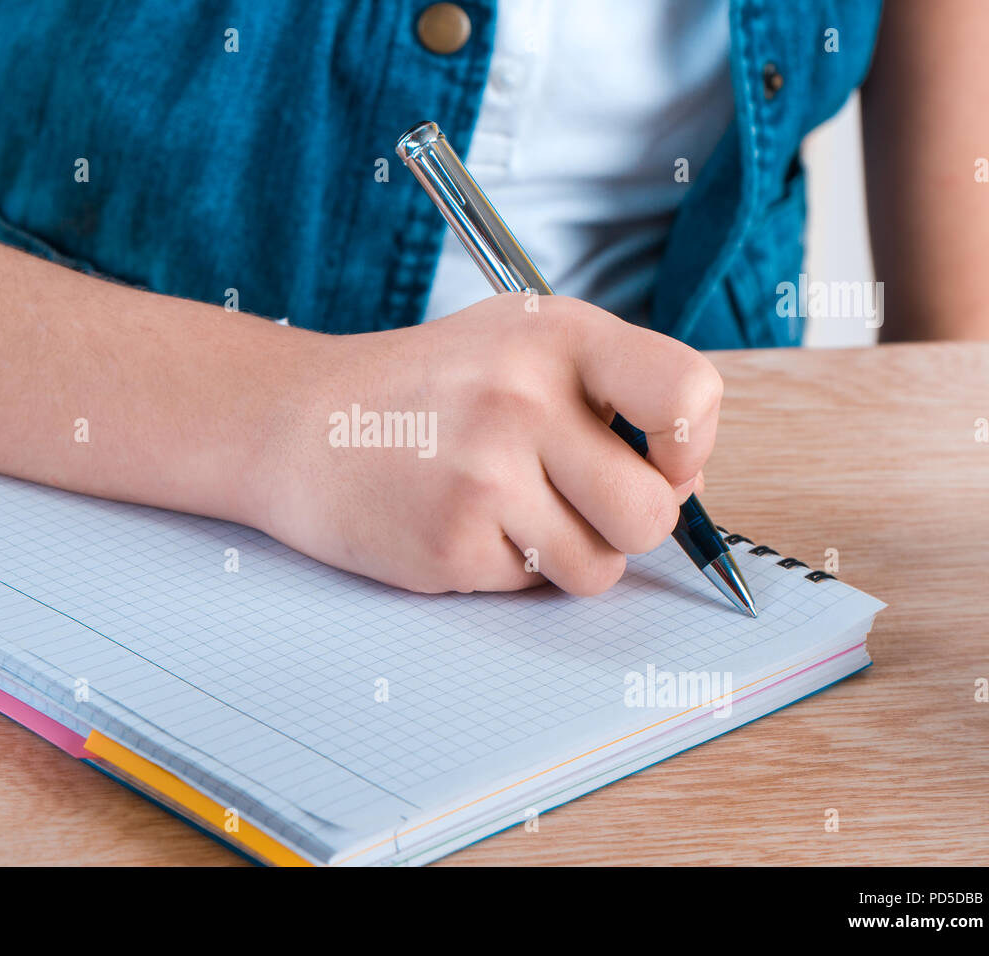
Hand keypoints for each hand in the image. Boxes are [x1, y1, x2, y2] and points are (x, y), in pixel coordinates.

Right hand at [256, 293, 720, 594]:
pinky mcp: (450, 543)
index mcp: (556, 335)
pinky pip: (533, 588)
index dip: (690, 444)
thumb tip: (686, 485)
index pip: (688, 393)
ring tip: (510, 509)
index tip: (657, 458)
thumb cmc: (424, 388)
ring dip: (568, 554)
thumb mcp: (519, 345)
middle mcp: (523, 399)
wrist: (297, 422)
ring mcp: (484, 475)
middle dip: (628, 524)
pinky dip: (509, 568)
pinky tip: (464, 522)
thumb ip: (609, 397)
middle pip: (651, 512)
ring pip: (600, 567)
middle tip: (576, 500)